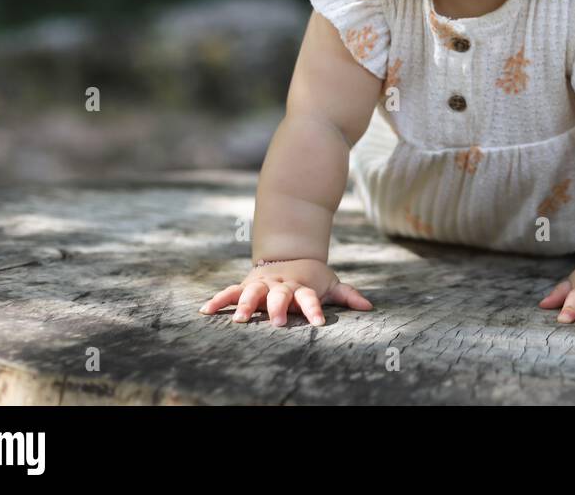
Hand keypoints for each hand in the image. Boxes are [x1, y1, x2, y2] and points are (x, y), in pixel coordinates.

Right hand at [198, 258, 372, 326]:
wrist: (290, 251)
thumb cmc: (312, 277)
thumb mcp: (331, 283)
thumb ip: (348, 295)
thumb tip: (369, 307)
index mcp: (301, 285)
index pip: (310, 298)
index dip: (315, 310)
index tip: (319, 323)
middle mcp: (281, 284)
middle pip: (279, 295)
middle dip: (278, 308)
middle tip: (278, 322)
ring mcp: (262, 282)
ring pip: (253, 292)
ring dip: (246, 305)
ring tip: (238, 319)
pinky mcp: (247, 283)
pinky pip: (231, 291)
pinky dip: (219, 299)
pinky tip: (205, 310)